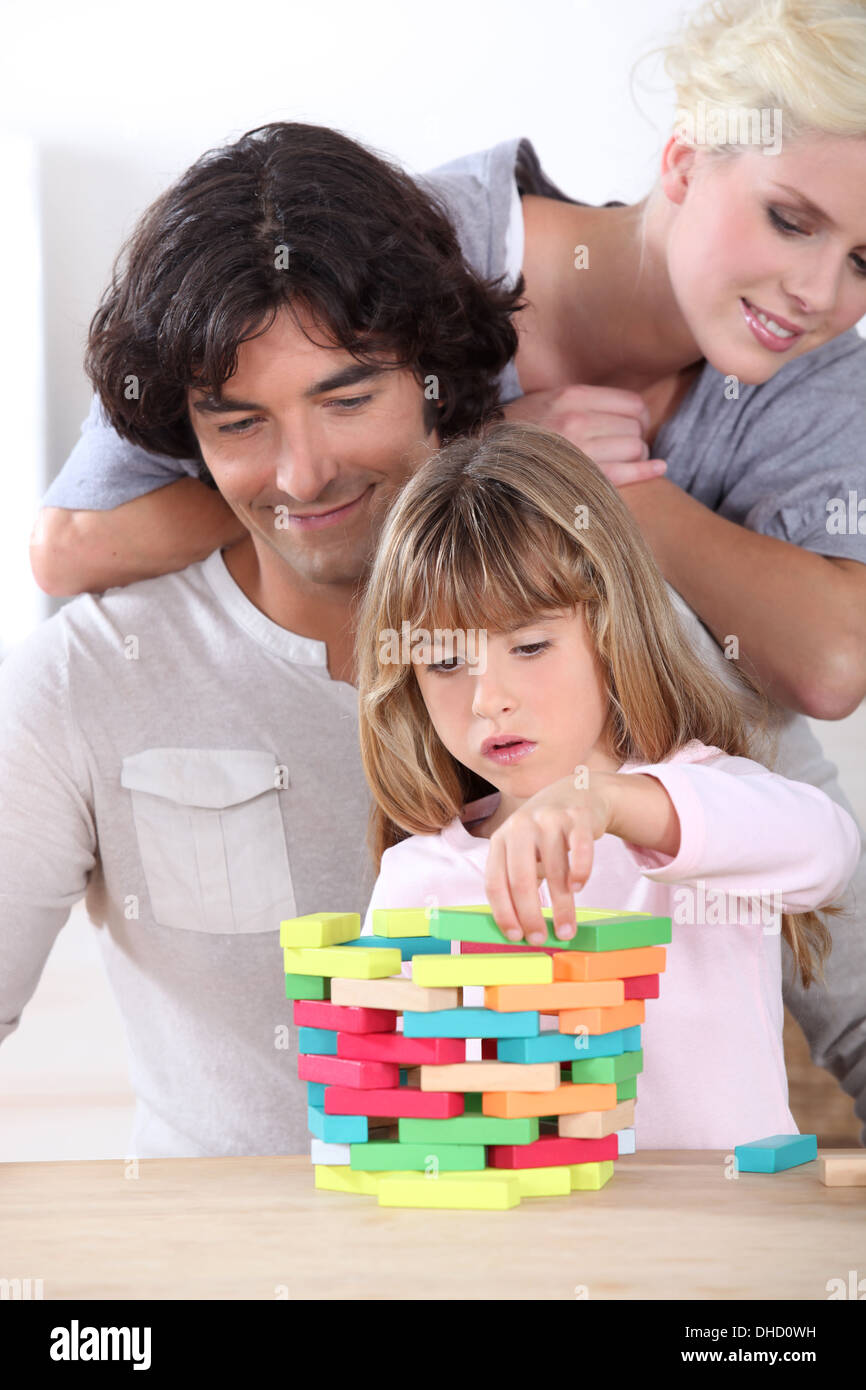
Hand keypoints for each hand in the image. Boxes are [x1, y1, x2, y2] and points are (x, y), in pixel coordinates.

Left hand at [484, 772, 614, 946]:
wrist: (576, 792)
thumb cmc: (545, 833)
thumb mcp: (522, 851)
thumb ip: (517, 881)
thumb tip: (518, 928)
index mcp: (501, 839)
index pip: (495, 881)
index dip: (503, 912)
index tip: (516, 937)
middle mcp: (520, 826)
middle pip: (520, 879)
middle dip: (531, 915)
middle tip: (542, 939)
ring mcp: (549, 819)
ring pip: (554, 870)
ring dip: (562, 906)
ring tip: (566, 928)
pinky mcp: (578, 817)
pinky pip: (580, 849)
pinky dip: (580, 871)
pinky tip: (579, 887)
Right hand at [502, 385, 666, 486]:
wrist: (485, 459)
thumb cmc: (519, 431)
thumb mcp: (547, 400)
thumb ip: (582, 400)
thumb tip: (625, 409)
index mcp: (571, 397)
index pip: (631, 403)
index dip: (639, 414)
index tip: (634, 423)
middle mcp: (578, 422)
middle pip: (635, 427)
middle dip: (637, 436)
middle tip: (626, 444)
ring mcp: (580, 452)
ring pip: (635, 448)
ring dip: (637, 455)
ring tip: (626, 458)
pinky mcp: (581, 478)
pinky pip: (628, 473)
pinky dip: (649, 471)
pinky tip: (659, 468)